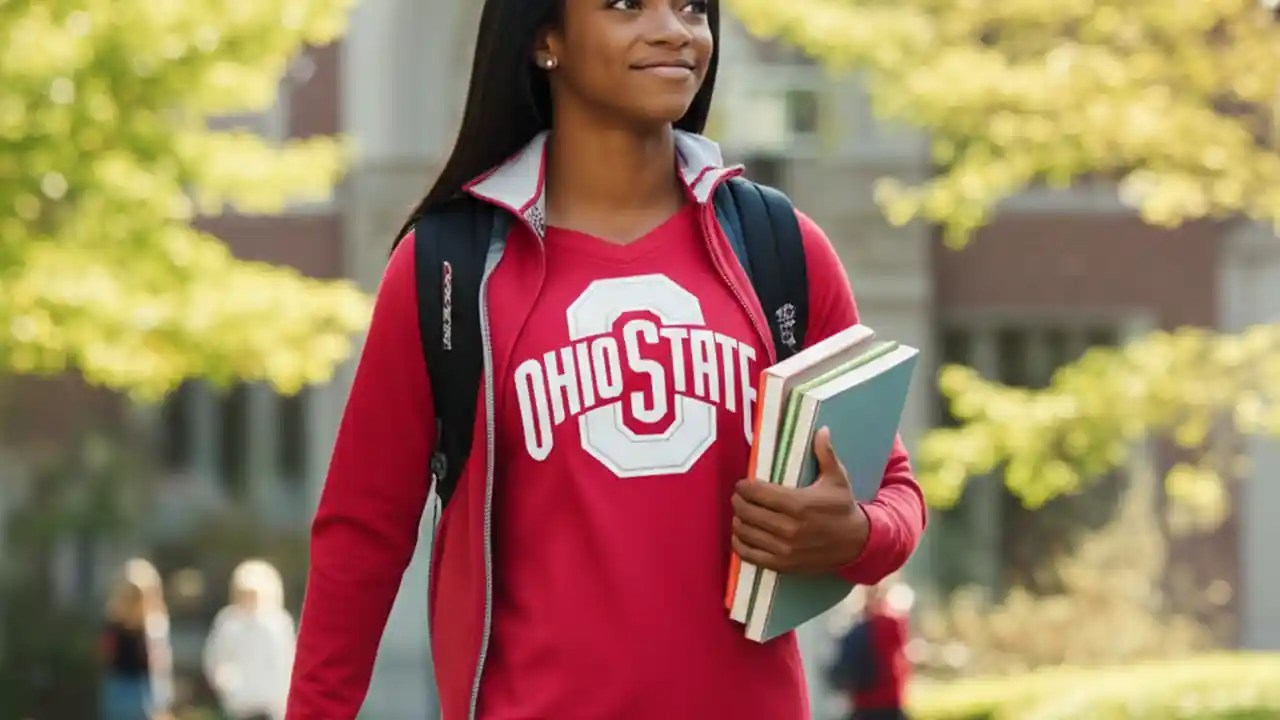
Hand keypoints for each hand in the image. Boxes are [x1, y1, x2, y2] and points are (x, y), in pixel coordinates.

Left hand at [731, 426, 869, 574]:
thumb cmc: (843, 507)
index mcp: (798, 504)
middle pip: (747, 511)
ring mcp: (784, 549)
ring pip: (745, 532)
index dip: (744, 486)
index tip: (743, 483)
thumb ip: (825, 454)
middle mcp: (789, 527)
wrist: (857, 543)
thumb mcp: (837, 478)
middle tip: (739, 496)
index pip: (757, 492)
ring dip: (738, 520)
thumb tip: (821, 429)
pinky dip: (740, 544)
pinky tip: (740, 535)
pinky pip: (750, 554)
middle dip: (739, 501)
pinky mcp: (783, 565)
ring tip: (740, 513)